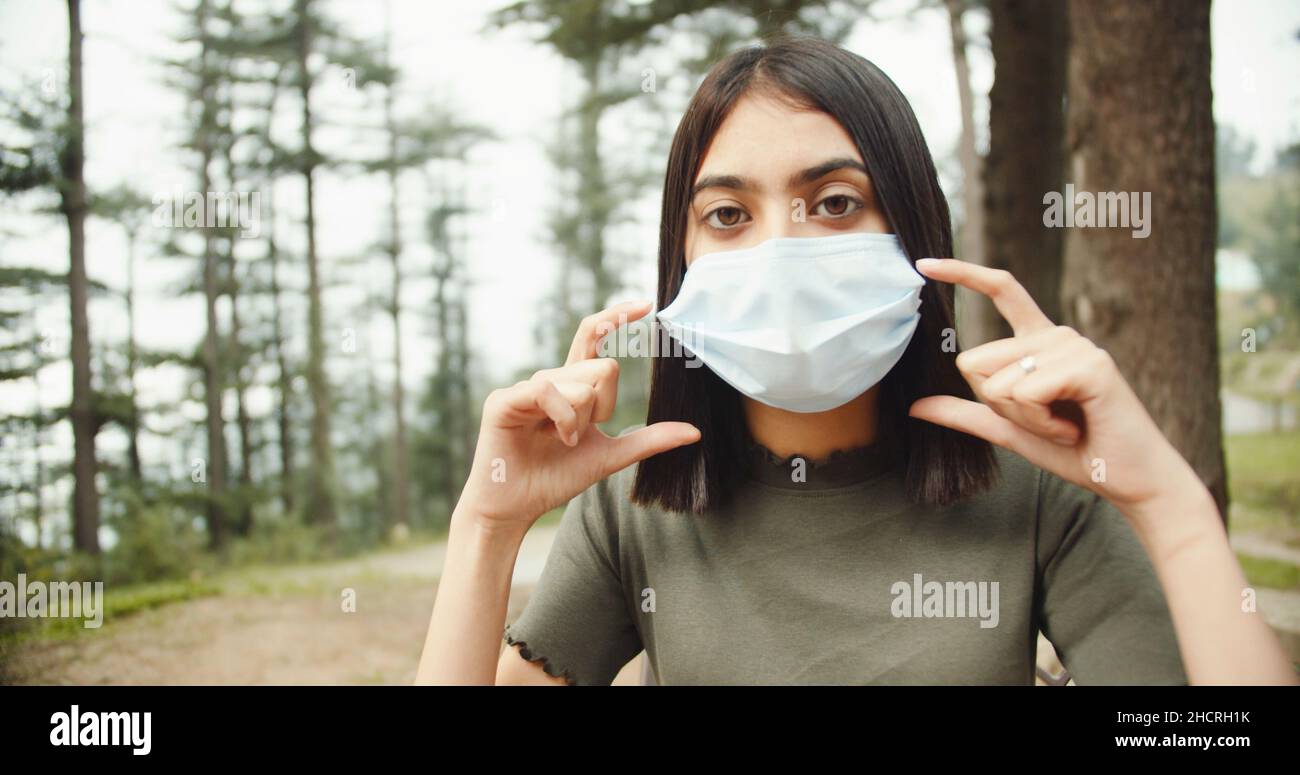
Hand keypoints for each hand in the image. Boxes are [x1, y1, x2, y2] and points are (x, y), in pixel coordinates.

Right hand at [457, 300, 700, 533]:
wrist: (517, 506)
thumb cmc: (556, 477)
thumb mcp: (610, 456)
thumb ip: (648, 440)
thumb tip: (694, 432)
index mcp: (572, 385)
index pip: (594, 336)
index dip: (617, 316)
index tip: (647, 305)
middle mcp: (551, 378)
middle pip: (604, 368)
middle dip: (602, 409)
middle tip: (576, 436)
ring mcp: (526, 387)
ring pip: (581, 384)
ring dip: (580, 423)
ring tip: (559, 442)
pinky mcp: (505, 399)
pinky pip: (548, 390)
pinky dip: (562, 419)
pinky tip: (554, 438)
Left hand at [907, 259, 1204, 514]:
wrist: (1126, 479)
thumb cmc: (1074, 451)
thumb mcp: (1008, 429)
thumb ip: (965, 413)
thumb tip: (915, 406)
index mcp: (1039, 343)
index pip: (1001, 291)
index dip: (963, 274)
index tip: (924, 263)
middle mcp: (1056, 336)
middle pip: (974, 362)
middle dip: (998, 406)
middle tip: (1046, 421)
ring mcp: (1075, 346)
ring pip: (998, 383)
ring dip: (1023, 419)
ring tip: (1064, 426)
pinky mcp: (1091, 365)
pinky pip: (1026, 392)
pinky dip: (1041, 422)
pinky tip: (1073, 429)